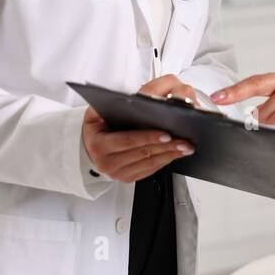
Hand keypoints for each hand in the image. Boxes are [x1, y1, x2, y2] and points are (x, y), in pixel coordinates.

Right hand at [82, 75, 197, 181]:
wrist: (88, 146)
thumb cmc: (97, 126)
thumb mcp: (97, 110)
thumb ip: (114, 102)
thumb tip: (141, 96)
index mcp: (99, 145)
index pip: (127, 141)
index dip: (147, 137)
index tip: (166, 133)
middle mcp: (108, 163)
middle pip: (143, 153)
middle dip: (166, 146)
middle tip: (184, 139)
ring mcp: (119, 173)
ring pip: (150, 163)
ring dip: (170, 154)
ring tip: (186, 145)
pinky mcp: (129, 178)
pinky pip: (151, 170)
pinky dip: (166, 160)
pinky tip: (177, 153)